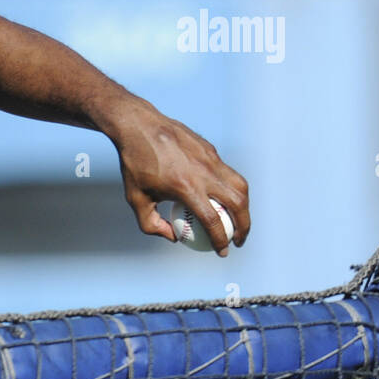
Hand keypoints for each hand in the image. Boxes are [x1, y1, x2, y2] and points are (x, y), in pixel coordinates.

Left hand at [106, 97, 249, 254]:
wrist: (138, 126)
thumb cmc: (135, 165)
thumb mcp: (136, 199)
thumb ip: (152, 225)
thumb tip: (175, 237)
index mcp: (186, 188)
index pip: (213, 221)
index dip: (221, 240)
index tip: (222, 251)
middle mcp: (204, 173)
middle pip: (237, 203)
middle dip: (244, 226)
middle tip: (238, 240)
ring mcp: (210, 159)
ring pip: (239, 185)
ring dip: (244, 206)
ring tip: (238, 220)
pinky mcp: (210, 149)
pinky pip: (227, 172)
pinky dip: (232, 188)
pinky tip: (223, 197)